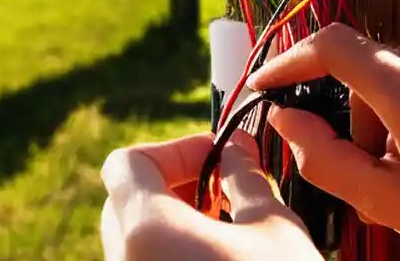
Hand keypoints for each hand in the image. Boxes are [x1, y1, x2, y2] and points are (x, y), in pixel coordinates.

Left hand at [100, 131, 320, 260]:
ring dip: (175, 218)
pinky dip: (172, 248)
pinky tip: (218, 254)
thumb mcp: (276, 227)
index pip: (127, 163)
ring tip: (228, 224)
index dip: (174, 150)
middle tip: (223, 186)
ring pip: (135, 236)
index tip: (217, 156)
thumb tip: (238, 149)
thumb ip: (247, 178)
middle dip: (175, 183)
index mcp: (145, 228)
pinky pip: (145, 260)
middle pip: (126, 199)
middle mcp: (123, 257)